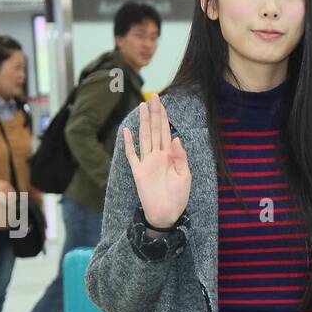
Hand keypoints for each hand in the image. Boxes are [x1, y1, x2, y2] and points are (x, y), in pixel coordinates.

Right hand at [123, 93, 190, 226]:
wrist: (166, 215)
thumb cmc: (178, 197)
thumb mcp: (185, 176)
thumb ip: (180, 157)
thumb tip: (175, 137)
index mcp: (169, 156)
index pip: (166, 132)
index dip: (164, 117)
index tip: (162, 102)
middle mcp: (157, 156)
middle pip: (155, 130)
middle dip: (155, 113)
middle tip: (153, 96)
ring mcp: (146, 162)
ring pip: (144, 137)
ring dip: (143, 122)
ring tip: (142, 107)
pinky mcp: (138, 172)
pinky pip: (132, 155)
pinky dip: (129, 143)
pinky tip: (127, 131)